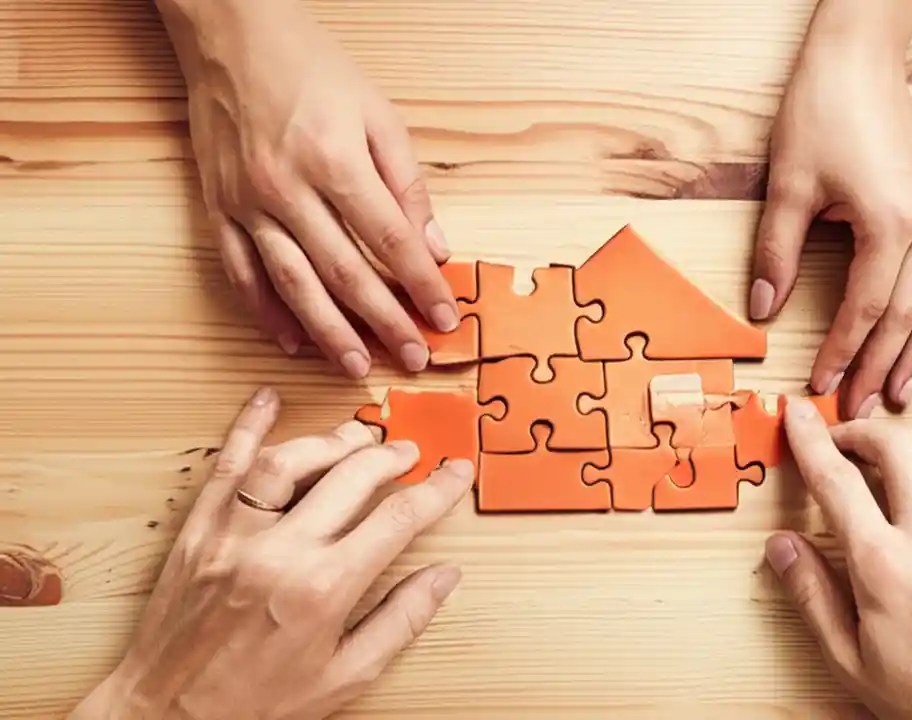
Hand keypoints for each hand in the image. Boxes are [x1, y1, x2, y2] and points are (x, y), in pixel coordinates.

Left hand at [71, 388, 473, 718]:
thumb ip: (401, 621)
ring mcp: (235, 536)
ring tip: (358, 435)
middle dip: (391, 457)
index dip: (436, 490)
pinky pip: (225, 466)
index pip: (397, 520)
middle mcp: (280, 552)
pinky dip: (246, 427)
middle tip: (410, 451)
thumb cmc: (257, 705)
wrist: (168, 717)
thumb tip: (446, 576)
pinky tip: (268, 401)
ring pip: (289, 461)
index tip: (456, 472)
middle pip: (351, 478)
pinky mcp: (198, 531)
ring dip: (330, 440)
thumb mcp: (345, 677)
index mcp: (324, 590)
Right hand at [158, 0, 456, 377]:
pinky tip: (290, 339)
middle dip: (383, 323)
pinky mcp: (216, 207)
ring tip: (355, 367)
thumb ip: (408, 184)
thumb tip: (433, 246)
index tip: (445, 318)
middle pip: (344, 272)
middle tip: (410, 358)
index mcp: (334, 160)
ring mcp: (246, 202)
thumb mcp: (379, 114)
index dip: (422, 285)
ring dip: (327, 332)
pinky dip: (265, 311)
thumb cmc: (312, 69)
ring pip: (292, 283)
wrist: (232, 35)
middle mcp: (287, 188)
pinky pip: (241, 272)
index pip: (390, 240)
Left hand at [751, 0, 911, 417]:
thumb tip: (762, 309)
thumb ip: (777, 254)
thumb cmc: (821, 113)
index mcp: (888, 223)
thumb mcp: (789, 186)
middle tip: (863, 409)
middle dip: (882, 366)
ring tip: (906, 391)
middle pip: (907, 315)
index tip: (822, 385)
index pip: (865, 309)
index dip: (843, 353)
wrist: (857, 61)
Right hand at [767, 398, 911, 719]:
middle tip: (844, 442)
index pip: (835, 480)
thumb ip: (813, 597)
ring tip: (896, 457)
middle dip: (860, 431)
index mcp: (882, 566)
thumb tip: (780, 547)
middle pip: (893, 446)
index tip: (796, 415)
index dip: (809, 439)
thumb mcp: (853, 661)